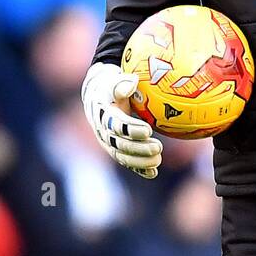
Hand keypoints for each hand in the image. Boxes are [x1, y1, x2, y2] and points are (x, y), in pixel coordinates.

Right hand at [81, 62, 162, 177]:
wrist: (98, 99)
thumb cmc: (112, 87)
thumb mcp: (113, 81)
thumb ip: (121, 83)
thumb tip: (132, 82)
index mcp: (104, 115)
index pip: (117, 125)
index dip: (131, 129)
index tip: (148, 130)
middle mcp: (104, 133)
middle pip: (120, 145)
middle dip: (139, 149)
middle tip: (158, 148)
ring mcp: (109, 144)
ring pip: (123, 157)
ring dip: (141, 161)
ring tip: (157, 160)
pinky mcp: (116, 151)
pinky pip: (127, 163)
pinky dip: (139, 169)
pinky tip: (153, 173)